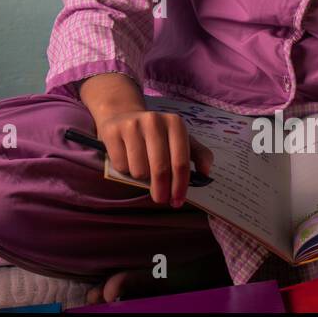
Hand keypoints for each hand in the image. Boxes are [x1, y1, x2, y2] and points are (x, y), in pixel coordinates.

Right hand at [93, 108, 214, 206]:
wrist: (123, 116)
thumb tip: (205, 173)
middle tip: (161, 199)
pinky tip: (128, 160)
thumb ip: (199, 154)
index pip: (181, 162)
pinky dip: (125, 170)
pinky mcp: (112, 131)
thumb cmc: (156, 135)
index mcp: (175, 123)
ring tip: (142, 170)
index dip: (180, 186)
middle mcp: (154, 121)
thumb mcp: (180, 139)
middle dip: (162, 190)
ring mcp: (132, 125)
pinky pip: (121, 166)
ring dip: (141, 178)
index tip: (178, 201)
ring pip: (139, 171)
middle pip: (160, 169)